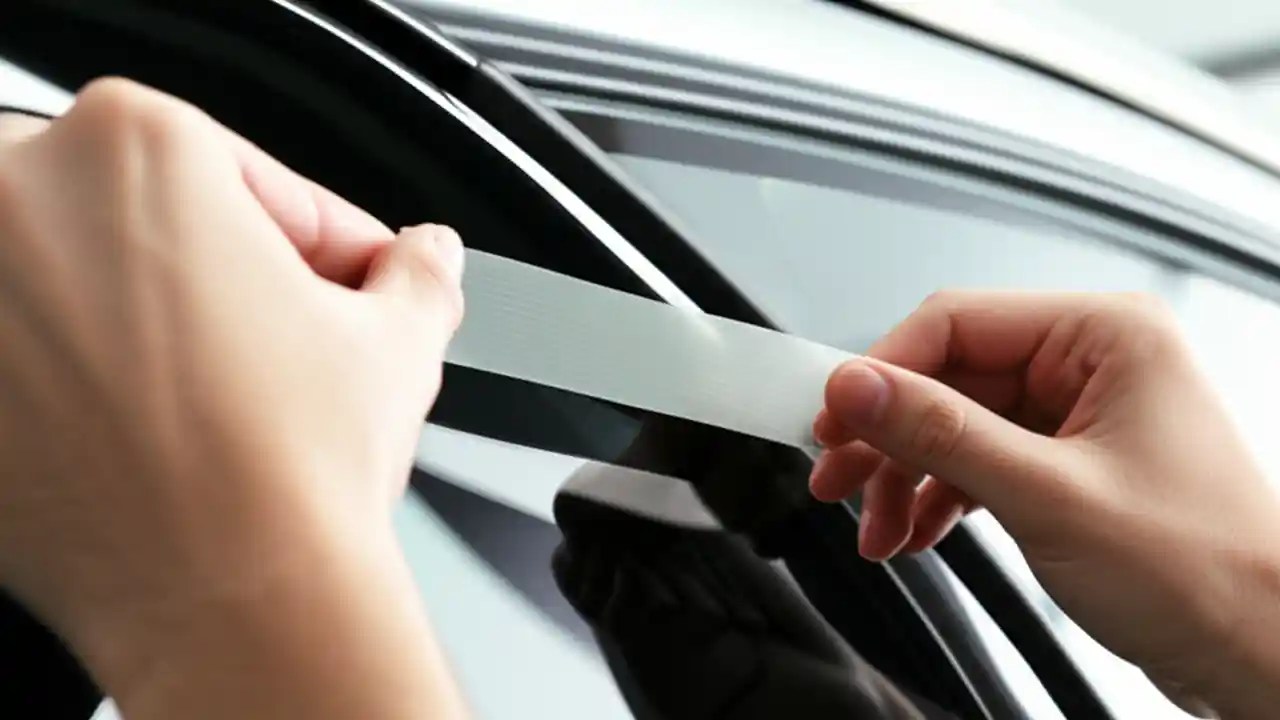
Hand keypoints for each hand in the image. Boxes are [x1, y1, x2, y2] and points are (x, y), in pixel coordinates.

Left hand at [0, 79, 465, 717]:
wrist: (232, 606)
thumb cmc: (293, 472)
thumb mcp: (396, 340)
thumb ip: (416, 273)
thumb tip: (426, 260)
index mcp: (134, 148)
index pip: (249, 175)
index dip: (319, 241)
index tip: (342, 283)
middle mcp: (14, 203)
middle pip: (148, 218)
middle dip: (220, 270)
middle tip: (274, 336)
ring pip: (75, 286)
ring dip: (148, 323)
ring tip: (221, 393)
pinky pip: (26, 365)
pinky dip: (79, 386)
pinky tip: (154, 429)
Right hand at [808, 291, 1279, 717]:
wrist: (1265, 652)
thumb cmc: (1206, 573)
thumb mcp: (1048, 496)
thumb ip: (941, 434)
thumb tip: (857, 386)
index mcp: (1105, 336)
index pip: (955, 322)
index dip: (882, 370)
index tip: (832, 417)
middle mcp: (1092, 362)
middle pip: (949, 377)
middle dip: (889, 439)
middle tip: (836, 478)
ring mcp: (1080, 413)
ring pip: (957, 424)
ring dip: (908, 478)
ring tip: (878, 529)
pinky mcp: (1070, 461)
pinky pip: (981, 461)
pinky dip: (942, 499)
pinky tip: (917, 535)